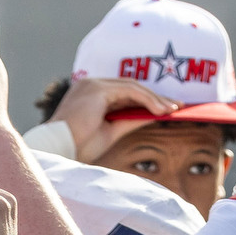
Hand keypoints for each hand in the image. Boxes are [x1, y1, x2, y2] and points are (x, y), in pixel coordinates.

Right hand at [44, 77, 179, 165]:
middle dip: (155, 97)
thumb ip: (129, 120)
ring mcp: (94, 84)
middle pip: (130, 87)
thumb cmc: (78, 146)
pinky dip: (148, 100)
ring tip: (172, 110)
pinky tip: (161, 111)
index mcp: (90, 94)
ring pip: (133, 87)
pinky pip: (130, 91)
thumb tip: (152, 116)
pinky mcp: (98, 89)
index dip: (146, 100)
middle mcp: (91, 84)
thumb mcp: (111, 131)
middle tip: (176, 107)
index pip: (124, 93)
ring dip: (155, 99)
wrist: (59, 150)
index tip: (165, 109)